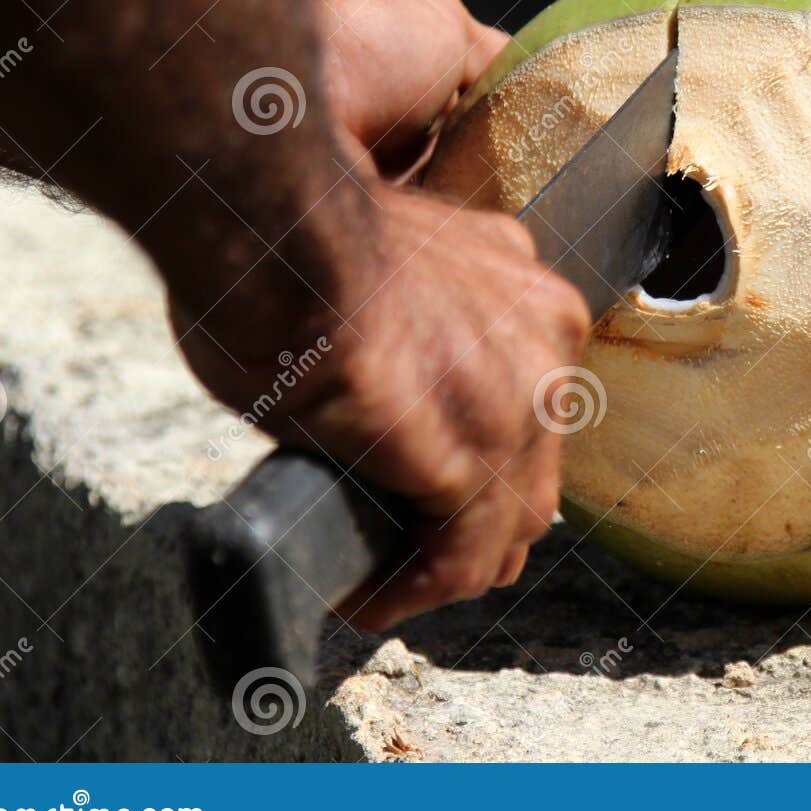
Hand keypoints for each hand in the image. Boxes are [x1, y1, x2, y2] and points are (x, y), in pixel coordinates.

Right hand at [172, 0, 590, 628]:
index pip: (530, 410)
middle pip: (534, 472)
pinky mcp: (473, 450)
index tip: (423, 497)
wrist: (265, 213)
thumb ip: (413, 337)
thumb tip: (377, 393)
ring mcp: (518, 398)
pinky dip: (411, 590)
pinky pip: (456, 554)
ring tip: (380, 588)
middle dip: (477, 526)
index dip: (483, 467)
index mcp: (526, 292)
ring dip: (442, 566)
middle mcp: (545, 341)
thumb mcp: (381, 285)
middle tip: (408, 559)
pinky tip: (362, 597)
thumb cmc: (286, 233)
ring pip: (505, 522)